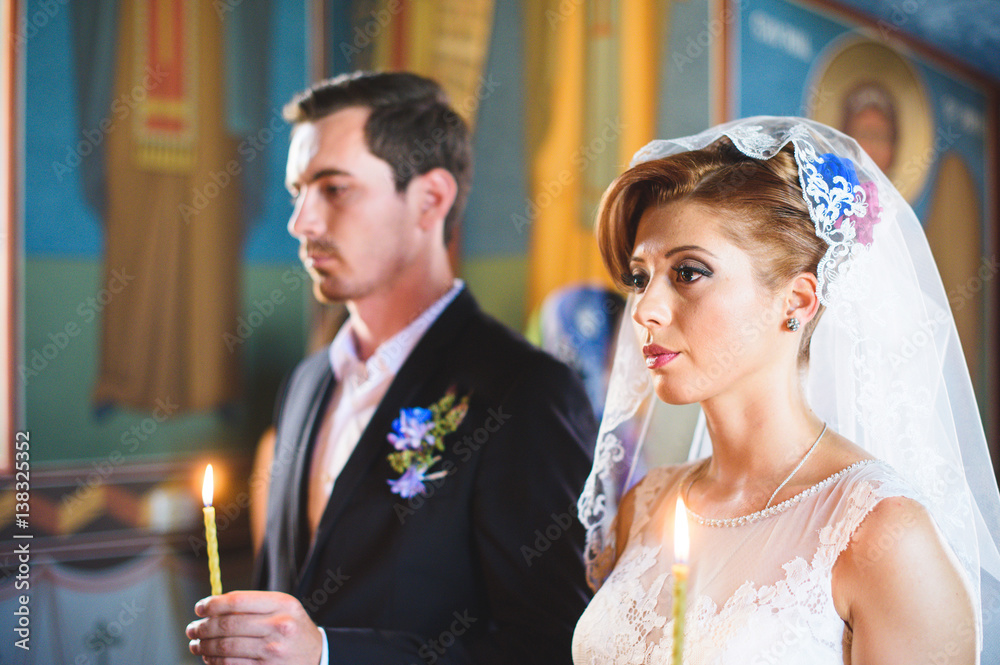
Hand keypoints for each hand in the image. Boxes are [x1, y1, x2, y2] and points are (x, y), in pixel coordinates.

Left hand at [186, 591, 322, 664]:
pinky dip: (215, 662)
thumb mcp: (282, 607)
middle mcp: (279, 627)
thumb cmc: (292, 628)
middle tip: (192, 628)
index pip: (237, 602)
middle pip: (228, 626)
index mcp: (282, 604)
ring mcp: (273, 652)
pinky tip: (209, 657)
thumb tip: (212, 606)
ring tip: (196, 644)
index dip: (213, 604)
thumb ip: (252, 604)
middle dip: (203, 627)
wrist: (317, 655)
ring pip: (226, 648)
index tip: (200, 608)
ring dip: (204, 647)